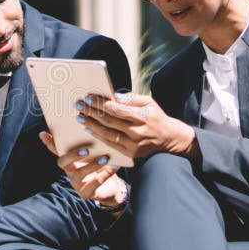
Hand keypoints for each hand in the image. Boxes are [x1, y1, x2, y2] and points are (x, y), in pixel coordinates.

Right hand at [39, 131, 124, 205]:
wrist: (112, 187)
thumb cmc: (103, 165)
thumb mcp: (97, 152)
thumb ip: (91, 142)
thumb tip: (90, 124)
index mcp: (70, 160)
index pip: (56, 150)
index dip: (49, 143)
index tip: (44, 133)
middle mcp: (70, 171)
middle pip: (62, 163)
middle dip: (72, 155)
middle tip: (86, 150)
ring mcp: (76, 184)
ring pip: (78, 175)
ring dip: (92, 166)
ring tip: (105, 158)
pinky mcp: (86, 193)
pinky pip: (94, 184)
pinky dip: (105, 174)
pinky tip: (115, 167)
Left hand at [77, 93, 198, 159]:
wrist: (169, 138)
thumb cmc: (156, 116)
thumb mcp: (149, 102)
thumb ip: (131, 98)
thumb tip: (112, 96)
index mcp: (142, 116)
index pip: (117, 108)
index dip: (100, 103)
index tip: (88, 97)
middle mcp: (138, 131)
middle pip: (109, 120)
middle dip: (91, 112)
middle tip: (78, 105)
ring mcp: (134, 144)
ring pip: (107, 133)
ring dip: (91, 125)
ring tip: (80, 117)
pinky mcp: (131, 153)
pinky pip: (111, 144)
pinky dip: (98, 136)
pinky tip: (89, 129)